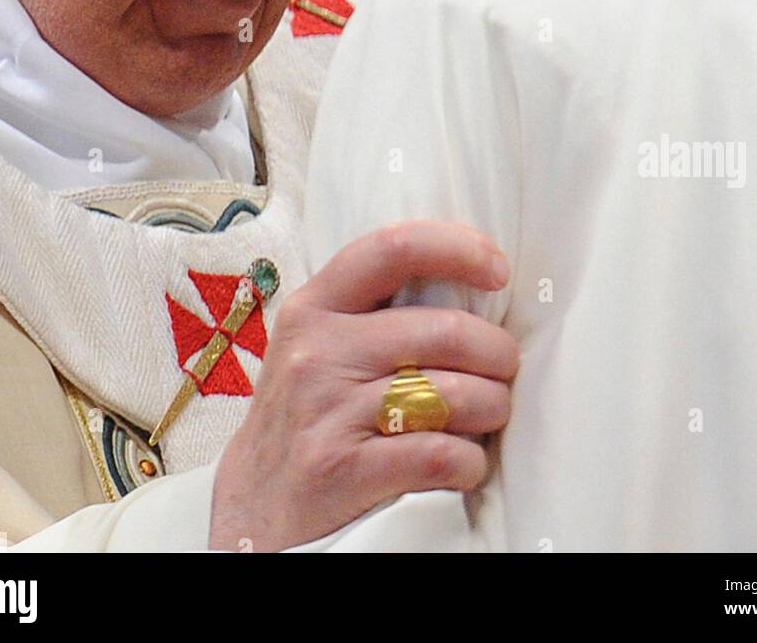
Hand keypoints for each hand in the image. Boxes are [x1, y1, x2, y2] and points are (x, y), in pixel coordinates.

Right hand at [208, 220, 516, 550]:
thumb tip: (467, 286)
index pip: (394, 248)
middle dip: (497, 352)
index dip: (458, 248)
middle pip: (445, 329)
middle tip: (504, 369)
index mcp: (315, 307)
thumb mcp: (318, 346)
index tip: (498, 271)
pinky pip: (440, 454)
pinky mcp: (343, 470)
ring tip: (490, 415)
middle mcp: (318, 352)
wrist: (253, 507)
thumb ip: (373, 312)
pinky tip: (465, 463)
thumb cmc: (304, 416)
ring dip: (492, 407)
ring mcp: (327, 411)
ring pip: (453, 394)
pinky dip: (470, 461)